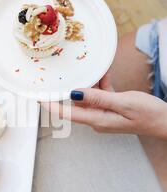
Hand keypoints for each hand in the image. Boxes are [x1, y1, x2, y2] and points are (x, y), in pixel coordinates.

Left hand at [42, 75, 166, 138]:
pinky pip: (100, 95)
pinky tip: (104, 73)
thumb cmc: (147, 114)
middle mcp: (97, 119)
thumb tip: (74, 94)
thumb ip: (98, 98)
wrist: (165, 122)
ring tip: (92, 69)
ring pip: (88, 96)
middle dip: (70, 88)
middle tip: (62, 74)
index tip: (37, 97)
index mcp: (97, 120)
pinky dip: (101, 84)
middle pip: (75, 103)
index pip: (66, 113)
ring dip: (90, 83)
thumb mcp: (122, 103)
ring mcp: (104, 114)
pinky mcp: (111, 109)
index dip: (50, 104)